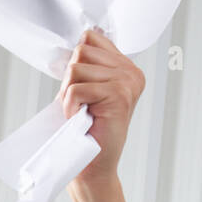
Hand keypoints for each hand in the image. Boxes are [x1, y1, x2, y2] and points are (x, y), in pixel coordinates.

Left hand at [61, 29, 144, 191]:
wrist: (90, 166)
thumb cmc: (83, 130)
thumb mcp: (83, 89)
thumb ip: (86, 64)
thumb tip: (82, 35)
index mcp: (125, 68)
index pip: (91, 39)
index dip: (75, 62)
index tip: (81, 88)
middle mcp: (131, 73)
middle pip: (82, 50)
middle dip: (71, 78)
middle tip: (79, 105)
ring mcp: (127, 83)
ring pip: (76, 68)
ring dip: (69, 94)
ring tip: (81, 113)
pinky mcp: (119, 95)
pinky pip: (76, 88)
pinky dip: (70, 106)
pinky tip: (80, 120)